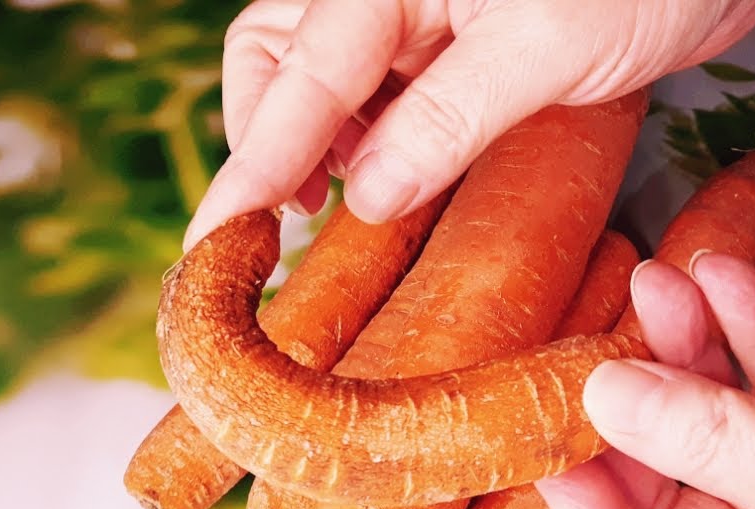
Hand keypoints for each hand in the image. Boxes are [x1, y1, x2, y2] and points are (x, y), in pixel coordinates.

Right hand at [184, 0, 754, 245]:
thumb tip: (367, 196)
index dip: (251, 163)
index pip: (295, 74)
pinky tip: (400, 179)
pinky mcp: (464, 43)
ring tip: (356, 202)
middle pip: (281, 59)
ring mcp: (425, 15)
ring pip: (331, 79)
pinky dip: (381, 142)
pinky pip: (389, 95)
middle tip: (299, 214)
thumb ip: (445, 119)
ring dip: (328, 145)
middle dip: (276, 137)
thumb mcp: (543, 49)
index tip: (211, 240)